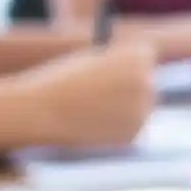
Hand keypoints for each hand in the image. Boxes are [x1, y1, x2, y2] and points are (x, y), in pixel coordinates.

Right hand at [23, 44, 156, 147]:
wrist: (42, 110)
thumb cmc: (59, 79)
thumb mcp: (88, 60)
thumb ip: (113, 64)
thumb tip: (129, 72)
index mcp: (137, 56)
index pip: (145, 55)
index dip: (129, 61)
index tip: (119, 66)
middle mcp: (146, 81)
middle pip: (148, 80)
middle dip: (131, 84)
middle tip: (108, 90)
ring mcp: (142, 110)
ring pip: (140, 106)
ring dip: (123, 107)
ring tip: (89, 107)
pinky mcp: (133, 134)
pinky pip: (130, 127)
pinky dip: (115, 127)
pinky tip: (90, 124)